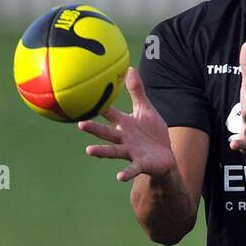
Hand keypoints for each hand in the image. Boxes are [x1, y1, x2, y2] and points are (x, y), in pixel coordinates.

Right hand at [78, 67, 175, 182]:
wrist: (165, 157)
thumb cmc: (152, 133)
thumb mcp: (146, 110)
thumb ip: (137, 91)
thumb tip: (130, 68)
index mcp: (124, 124)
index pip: (109, 113)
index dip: (100, 105)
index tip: (85, 97)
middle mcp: (124, 138)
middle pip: (106, 133)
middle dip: (94, 129)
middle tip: (80, 124)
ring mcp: (131, 152)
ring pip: (114, 151)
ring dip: (102, 151)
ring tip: (89, 151)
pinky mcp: (141, 164)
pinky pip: (132, 169)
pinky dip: (126, 173)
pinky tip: (119, 177)